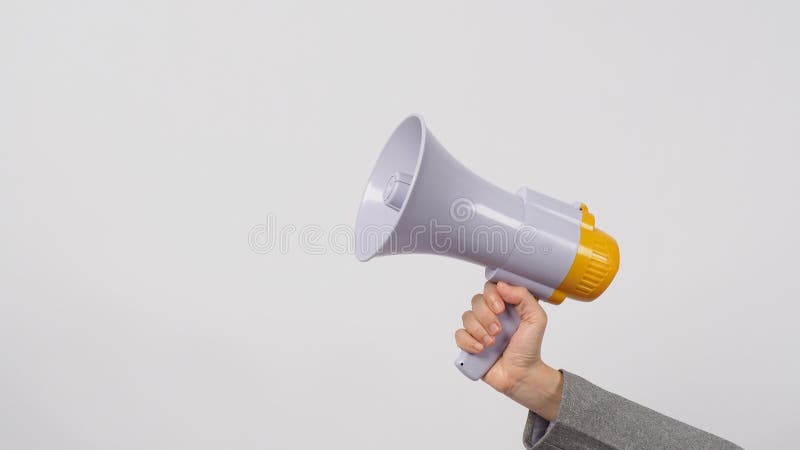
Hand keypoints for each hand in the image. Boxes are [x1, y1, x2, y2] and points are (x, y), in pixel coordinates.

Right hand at [455, 281, 562, 420]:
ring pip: (466, 316)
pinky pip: (459, 334)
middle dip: (486, 316)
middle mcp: (490, 314)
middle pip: (476, 300)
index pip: (490, 287)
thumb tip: (501, 285)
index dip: (491, 295)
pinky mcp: (470, 343)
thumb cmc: (529, 348)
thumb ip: (523, 297)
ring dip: (479, 330)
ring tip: (491, 343)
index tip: (500, 309)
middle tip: (498, 331)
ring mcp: (478, 328)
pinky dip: (469, 341)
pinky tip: (481, 349)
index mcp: (505, 304)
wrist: (522, 375)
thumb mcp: (536, 319)